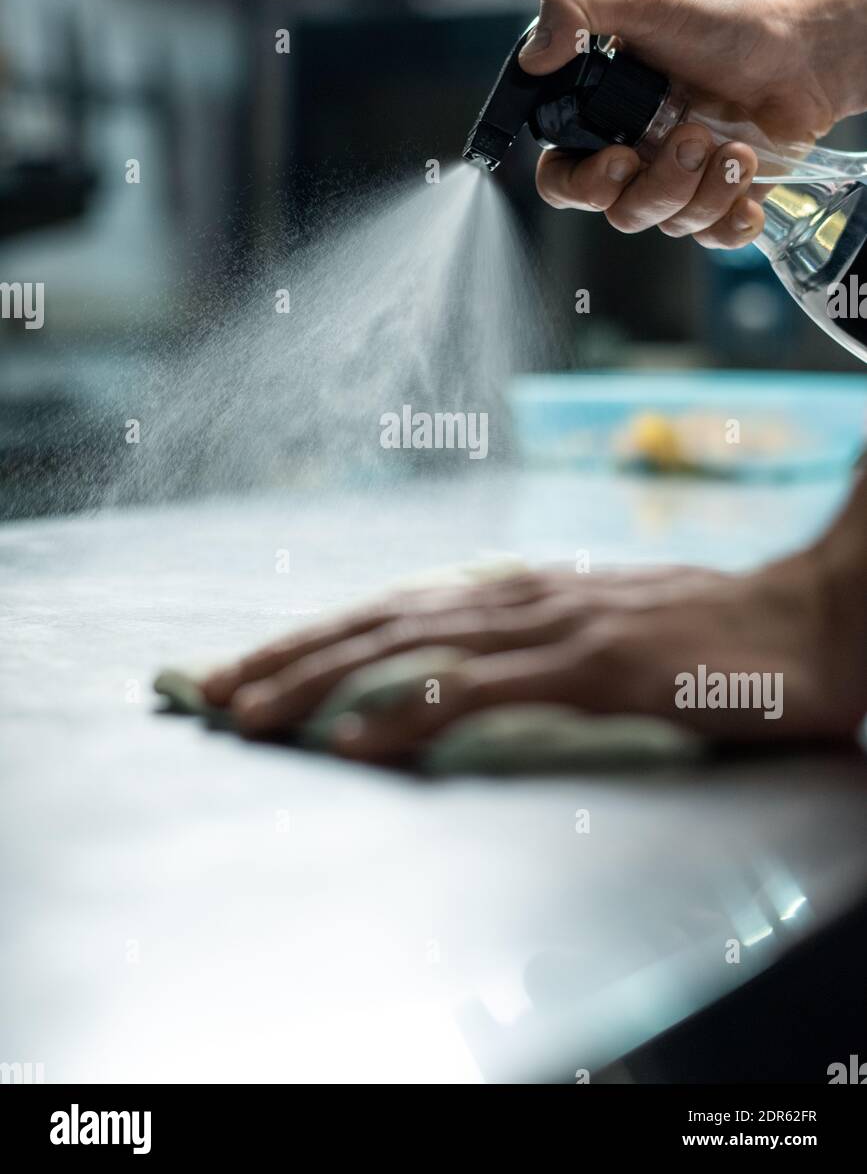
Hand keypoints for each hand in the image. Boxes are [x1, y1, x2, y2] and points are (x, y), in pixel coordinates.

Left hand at [199, 547, 860, 761]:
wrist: (811, 623)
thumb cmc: (710, 638)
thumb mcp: (600, 635)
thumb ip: (528, 648)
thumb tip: (452, 675)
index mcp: (521, 591)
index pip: (393, 609)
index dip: (315, 636)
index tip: (248, 666)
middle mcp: (523, 596)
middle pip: (379, 621)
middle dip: (288, 657)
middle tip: (211, 692)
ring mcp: (556, 625)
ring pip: (408, 648)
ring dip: (319, 682)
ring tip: (248, 714)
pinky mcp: (594, 665)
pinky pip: (480, 692)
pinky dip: (406, 715)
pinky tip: (354, 743)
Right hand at [518, 0, 846, 247]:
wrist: (801, 49)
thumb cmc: (724, 25)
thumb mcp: (646, 1)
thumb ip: (577, 10)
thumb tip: (532, 57)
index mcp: (604, 122)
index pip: (561, 179)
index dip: (579, 186)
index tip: (620, 158)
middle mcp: (636, 160)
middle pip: (617, 212)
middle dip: (659, 185)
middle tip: (693, 138)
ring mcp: (679, 185)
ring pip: (668, 224)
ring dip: (705, 188)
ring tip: (737, 146)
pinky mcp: (722, 203)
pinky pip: (712, 239)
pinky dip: (732, 217)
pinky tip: (749, 176)